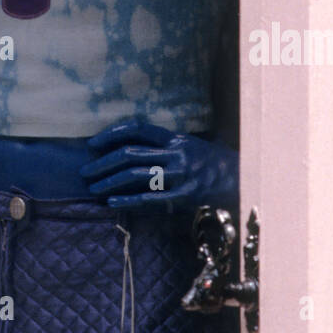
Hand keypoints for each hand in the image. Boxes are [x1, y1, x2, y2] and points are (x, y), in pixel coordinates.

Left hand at [80, 117, 238, 213]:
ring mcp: (181, 176)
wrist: (248, 182)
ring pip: (136, 176)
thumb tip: (132, 149)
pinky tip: (112, 204)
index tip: (92, 144)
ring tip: (93, 189)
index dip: (111, 134)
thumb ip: (166, 146)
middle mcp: (176, 153)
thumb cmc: (217, 164)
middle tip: (85, 172)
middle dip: (103, 163)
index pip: (137, 129)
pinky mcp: (186, 198)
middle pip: (129, 153)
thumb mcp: (193, 146)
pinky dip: (128, 201)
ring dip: (109, 182)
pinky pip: (151, 199)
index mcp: (176, 138)